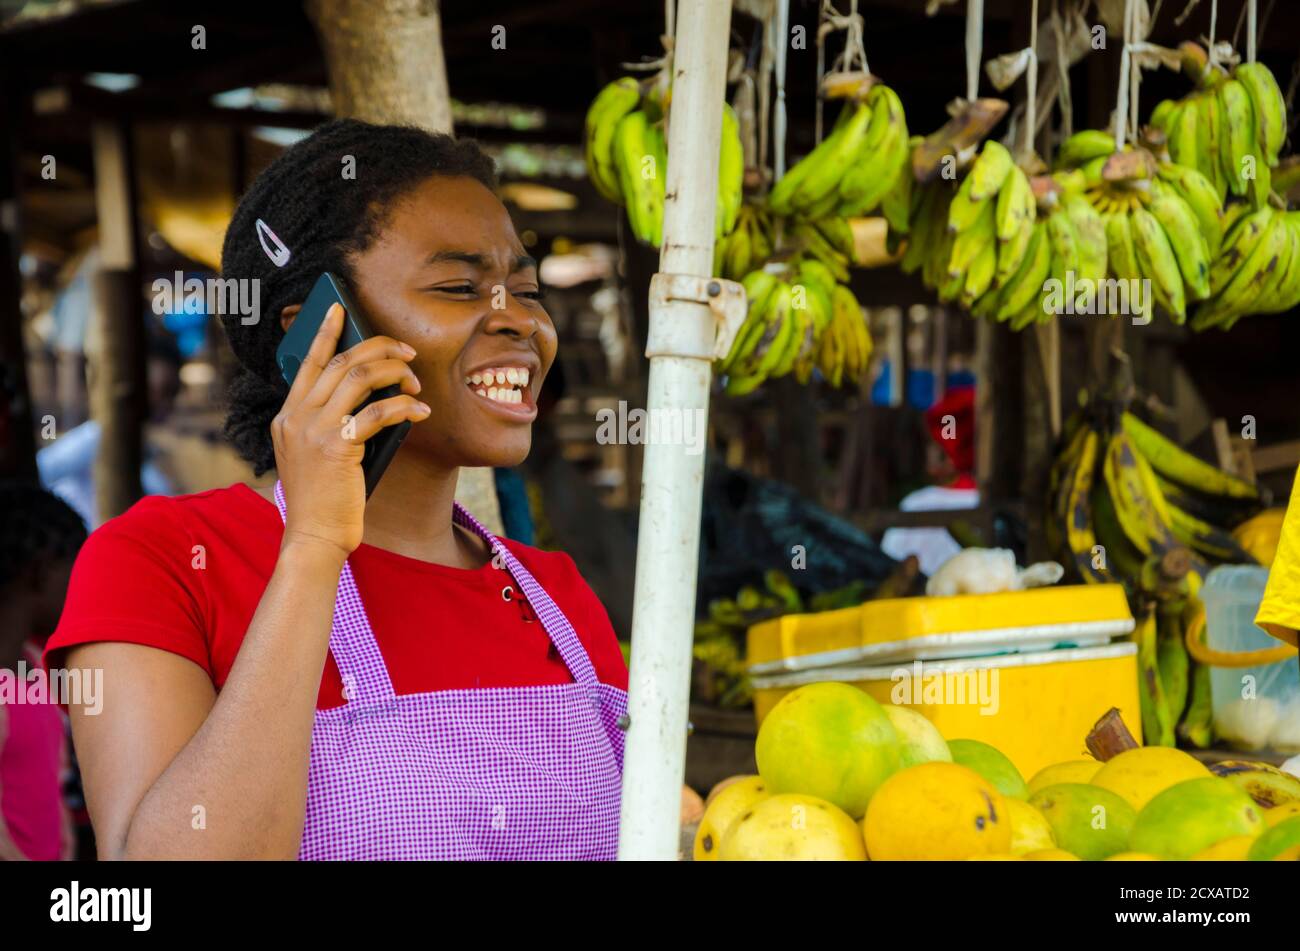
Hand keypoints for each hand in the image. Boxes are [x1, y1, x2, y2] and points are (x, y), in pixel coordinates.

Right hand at [271, 302, 429, 558]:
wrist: (314, 537)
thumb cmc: (324, 500)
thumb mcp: (315, 456)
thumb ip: (329, 425)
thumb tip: (372, 396)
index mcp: (287, 417)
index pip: (308, 363)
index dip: (325, 332)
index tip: (338, 309)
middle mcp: (295, 417)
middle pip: (342, 362)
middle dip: (379, 349)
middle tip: (407, 352)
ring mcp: (313, 430)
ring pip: (361, 377)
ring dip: (395, 373)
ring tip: (415, 382)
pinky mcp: (336, 446)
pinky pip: (378, 411)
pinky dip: (405, 407)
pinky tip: (420, 412)